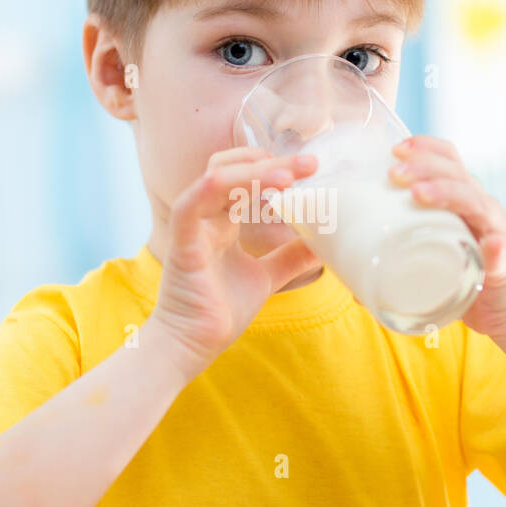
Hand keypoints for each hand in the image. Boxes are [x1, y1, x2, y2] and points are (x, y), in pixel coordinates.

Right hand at [149, 146, 321, 377]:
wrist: (192, 345)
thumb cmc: (220, 310)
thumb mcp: (267, 277)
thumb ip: (289, 258)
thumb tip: (323, 246)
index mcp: (223, 219)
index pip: (247, 176)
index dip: (278, 167)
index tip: (313, 169)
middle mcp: (206, 215)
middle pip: (235, 169)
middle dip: (273, 161)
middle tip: (311, 164)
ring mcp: (192, 225)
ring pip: (217, 178)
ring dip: (253, 172)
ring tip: (289, 175)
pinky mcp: (182, 243)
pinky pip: (191, 204)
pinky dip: (215, 186)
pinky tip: (247, 179)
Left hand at [389, 135, 505, 340]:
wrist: (505, 313)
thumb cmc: (461, 279)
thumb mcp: (427, 263)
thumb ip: (394, 267)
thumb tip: (353, 287)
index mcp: (462, 201)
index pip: (449, 160)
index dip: (425, 148)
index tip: (395, 148)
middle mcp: (482, 210)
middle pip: (458, 175)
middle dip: (425, 168)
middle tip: (395, 173)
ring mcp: (496, 234)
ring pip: (478, 204)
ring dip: (450, 194)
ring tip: (421, 194)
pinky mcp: (505, 267)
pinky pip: (502, 255)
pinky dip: (496, 249)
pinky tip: (490, 244)